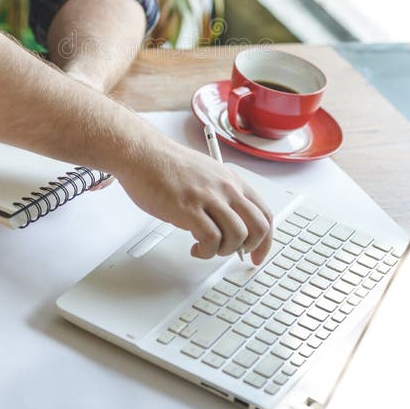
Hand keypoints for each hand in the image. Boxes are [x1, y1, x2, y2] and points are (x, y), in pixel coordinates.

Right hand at [116, 138, 272, 264]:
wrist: (143, 154)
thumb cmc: (168, 165)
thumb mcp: (207, 175)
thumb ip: (222, 196)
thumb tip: (232, 225)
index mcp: (233, 180)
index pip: (264, 214)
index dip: (266, 240)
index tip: (257, 254)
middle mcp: (225, 188)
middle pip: (258, 227)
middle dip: (249, 248)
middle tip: (234, 254)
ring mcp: (208, 198)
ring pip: (237, 236)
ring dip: (224, 250)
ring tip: (208, 248)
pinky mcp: (189, 209)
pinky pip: (211, 240)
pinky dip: (206, 251)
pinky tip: (195, 248)